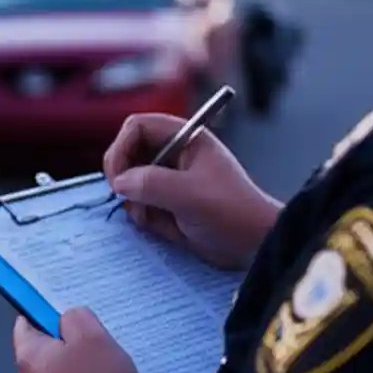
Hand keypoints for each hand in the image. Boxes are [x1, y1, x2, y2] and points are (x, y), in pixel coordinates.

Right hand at [103, 113, 281, 270]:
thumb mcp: (189, 195)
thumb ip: (151, 184)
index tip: (117, 177)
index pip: (137, 127)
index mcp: (185, 138)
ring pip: (130, 181)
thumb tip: (119, 183)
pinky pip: (139, 203)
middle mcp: (173, 154)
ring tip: (151, 217)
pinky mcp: (167, 203)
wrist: (254, 246)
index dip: (121, 147)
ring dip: (133, 201)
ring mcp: (169, 179)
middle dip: (124, 177)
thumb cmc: (230, 212)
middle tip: (126, 199)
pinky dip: (142, 215)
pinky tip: (161, 226)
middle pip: (128, 152)